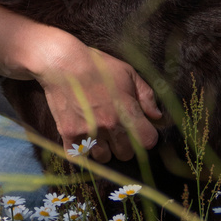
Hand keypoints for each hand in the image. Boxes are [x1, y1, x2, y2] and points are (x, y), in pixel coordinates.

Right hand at [33, 33, 162, 162]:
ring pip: (103, 158)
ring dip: (102, 148)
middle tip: (117, 131)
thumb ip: (146, 95)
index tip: (140, 129)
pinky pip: (78, 156)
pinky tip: (82, 138)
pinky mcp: (68, 134)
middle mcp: (109, 126)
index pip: (148, 141)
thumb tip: (157, 116)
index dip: (146, 135)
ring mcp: (88, 132)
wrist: (63, 62)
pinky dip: (81, 150)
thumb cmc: (98, 65)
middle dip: (124, 144)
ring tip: (98, 133)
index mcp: (127, 111)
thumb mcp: (128, 72)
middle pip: (126, 155)